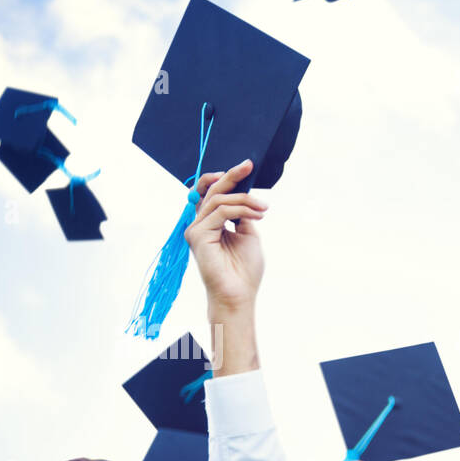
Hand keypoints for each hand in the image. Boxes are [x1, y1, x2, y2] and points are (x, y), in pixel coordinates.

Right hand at [187, 161, 267, 320]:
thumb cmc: (245, 270)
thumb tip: (246, 199)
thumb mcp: (249, 236)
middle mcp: (199, 224)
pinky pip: (221, 212)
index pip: (213, 194)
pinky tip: (257, 214)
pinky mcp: (197, 235)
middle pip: (212, 191)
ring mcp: (196, 229)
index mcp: (210, 224)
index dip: (226, 179)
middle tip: (248, 166)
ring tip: (264, 208)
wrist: (239, 294)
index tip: (246, 168)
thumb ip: (243, 216)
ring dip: (245, 199)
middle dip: (231, 177)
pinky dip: (241, 209)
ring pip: (219, 200)